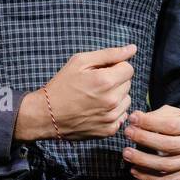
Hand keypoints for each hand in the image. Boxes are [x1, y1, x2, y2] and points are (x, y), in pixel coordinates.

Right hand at [15, 44, 134, 140]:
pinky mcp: (109, 130)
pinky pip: (122, 115)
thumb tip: (132, 49)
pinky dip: (113, 112)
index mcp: (105, 81)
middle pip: (128, 84)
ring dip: (116, 97)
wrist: (47, 115)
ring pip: (126, 100)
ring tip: (97, 98)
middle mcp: (112, 101)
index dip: (116, 67)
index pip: (128, 69)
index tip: (102, 72)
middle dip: (116, 81)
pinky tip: (97, 110)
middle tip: (96, 84)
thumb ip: (109, 54)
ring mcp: (111, 117)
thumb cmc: (62, 85)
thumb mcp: (80, 62)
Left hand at [123, 105, 179, 179]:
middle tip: (127, 134)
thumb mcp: (177, 113)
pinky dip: (149, 178)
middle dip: (145, 139)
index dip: (150, 122)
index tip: (133, 118)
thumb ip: (158, 116)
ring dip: (144, 161)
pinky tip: (135, 171)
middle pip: (169, 146)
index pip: (171, 125)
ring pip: (167, 166)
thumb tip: (136, 120)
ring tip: (127, 154)